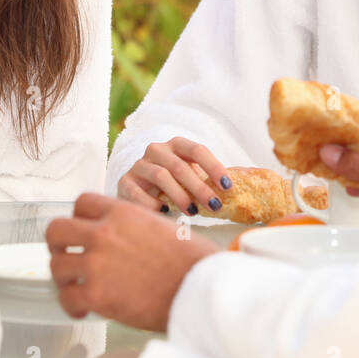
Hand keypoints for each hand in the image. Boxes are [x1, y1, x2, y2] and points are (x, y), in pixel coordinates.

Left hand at [46, 194, 219, 330]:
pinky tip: (81, 309)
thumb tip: (125, 237)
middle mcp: (104, 234)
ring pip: (56, 265)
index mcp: (122, 213)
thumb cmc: (193, 262)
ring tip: (74, 287)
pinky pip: (66, 297)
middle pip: (56, 230)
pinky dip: (70, 305)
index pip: (82, 203)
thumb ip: (135, 226)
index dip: (79, 218)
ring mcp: (97, 264)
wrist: (200, 290)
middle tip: (64, 255)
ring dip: (63, 277)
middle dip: (57, 244)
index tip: (81, 231)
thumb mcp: (162, 226)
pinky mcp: (96, 295)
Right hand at [116, 137, 231, 214]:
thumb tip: (233, 193)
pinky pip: (138, 193)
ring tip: (192, 212)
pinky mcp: (125, 182)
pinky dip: (153, 204)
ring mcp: (139, 165)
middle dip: (199, 187)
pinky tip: (165, 212)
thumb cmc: (172, 184)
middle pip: (179, 166)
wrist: (137, 189)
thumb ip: (205, 180)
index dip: (213, 166)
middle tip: (214, 205)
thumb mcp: (188, 177)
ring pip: (160, 176)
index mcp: (176, 145)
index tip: (227, 186)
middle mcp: (156, 150)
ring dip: (180, 195)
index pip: (196, 150)